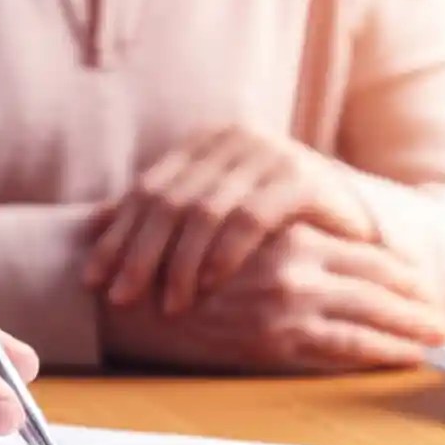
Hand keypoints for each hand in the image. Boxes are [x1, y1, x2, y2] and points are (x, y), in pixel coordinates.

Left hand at [84, 125, 376, 313]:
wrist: (355, 218)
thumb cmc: (275, 222)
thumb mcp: (214, 211)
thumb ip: (163, 215)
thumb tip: (89, 229)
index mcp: (204, 143)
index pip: (147, 191)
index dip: (116, 236)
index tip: (92, 278)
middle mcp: (232, 140)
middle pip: (169, 202)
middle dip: (140, 255)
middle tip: (122, 299)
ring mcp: (268, 155)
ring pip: (205, 212)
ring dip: (180, 264)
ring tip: (169, 304)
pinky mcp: (301, 178)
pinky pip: (250, 219)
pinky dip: (225, 255)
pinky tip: (209, 285)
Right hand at [101, 225, 444, 372]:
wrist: (121, 297)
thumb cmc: (172, 270)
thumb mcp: (229, 242)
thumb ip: (276, 244)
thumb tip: (320, 259)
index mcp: (285, 230)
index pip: (362, 250)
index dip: (399, 272)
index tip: (422, 287)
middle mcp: (294, 259)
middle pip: (379, 280)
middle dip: (417, 302)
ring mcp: (288, 298)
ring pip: (373, 312)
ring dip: (412, 328)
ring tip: (437, 339)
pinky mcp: (275, 337)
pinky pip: (347, 346)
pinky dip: (384, 351)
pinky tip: (407, 357)